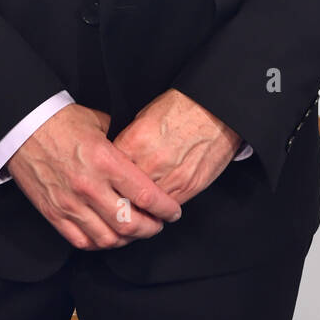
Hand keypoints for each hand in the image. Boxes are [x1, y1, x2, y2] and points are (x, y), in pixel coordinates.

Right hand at [6, 103, 182, 250]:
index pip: (146, 195)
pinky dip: (99, 243)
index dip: (165, 209)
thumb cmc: (61, 120)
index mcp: (106, 161)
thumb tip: (138, 151)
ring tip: (133, 231)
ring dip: (126, 239)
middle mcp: (90, 186)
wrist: (22, 126)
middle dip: (151, 228)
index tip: (173, 212)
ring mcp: (70, 203)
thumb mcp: (99, 122)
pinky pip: (82, 241)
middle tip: (158, 224)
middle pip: (131, 223)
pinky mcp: (54, 213)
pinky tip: (107, 235)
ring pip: (108, 238)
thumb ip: (121, 141)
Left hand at [111, 88, 240, 205]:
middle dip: (118, 199)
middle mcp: (151, 162)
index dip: (106, 179)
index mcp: (135, 141)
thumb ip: (128, 142)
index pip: (109, 171)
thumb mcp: (144, 117)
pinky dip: (159, 210)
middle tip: (115, 203)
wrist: (214, 110)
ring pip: (144, 207)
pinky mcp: (188, 187)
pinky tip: (155, 206)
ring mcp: (170, 177)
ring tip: (133, 210)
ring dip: (138, 210)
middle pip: (124, 193)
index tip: (105, 183)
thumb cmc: (180, 108)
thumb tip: (117, 159)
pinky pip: (166, 207)